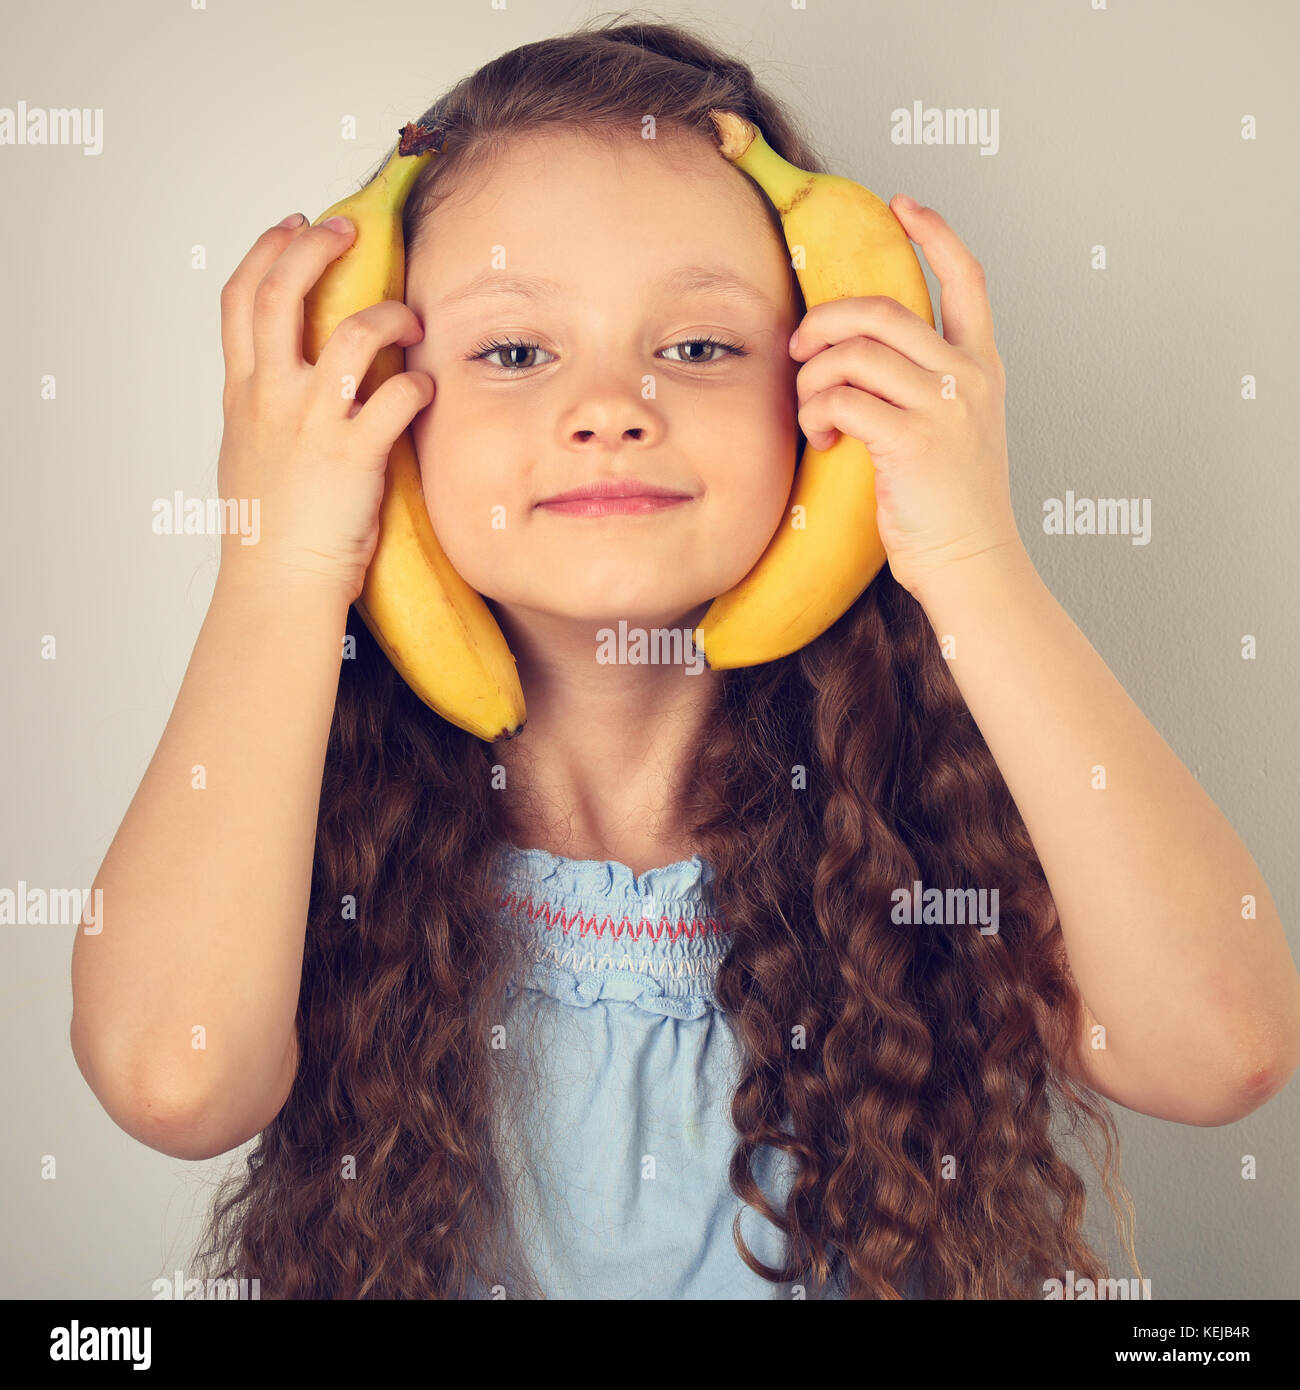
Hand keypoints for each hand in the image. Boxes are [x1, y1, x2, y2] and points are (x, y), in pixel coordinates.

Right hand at [216, 214, 434, 603]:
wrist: (278, 582)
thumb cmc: (268, 530)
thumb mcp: (246, 454)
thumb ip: (261, 409)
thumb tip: (277, 384)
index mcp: (242, 392)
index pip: (241, 296)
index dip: (268, 249)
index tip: (294, 226)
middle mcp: (271, 395)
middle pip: (284, 289)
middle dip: (318, 246)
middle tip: (351, 231)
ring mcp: (312, 420)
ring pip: (352, 331)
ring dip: (390, 313)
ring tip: (411, 318)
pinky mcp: (354, 452)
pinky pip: (397, 395)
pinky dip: (419, 385)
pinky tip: (427, 391)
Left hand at [788, 195, 1025, 603]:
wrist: (971, 563)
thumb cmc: (947, 505)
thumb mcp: (953, 430)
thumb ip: (924, 384)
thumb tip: (856, 352)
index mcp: (983, 368)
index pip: (968, 277)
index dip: (934, 232)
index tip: (900, 204)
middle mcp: (970, 377)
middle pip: (882, 309)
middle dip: (824, 321)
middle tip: (798, 349)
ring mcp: (945, 406)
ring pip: (852, 354)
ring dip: (813, 381)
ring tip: (813, 417)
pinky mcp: (913, 439)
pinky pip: (841, 399)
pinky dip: (817, 415)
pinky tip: (823, 440)